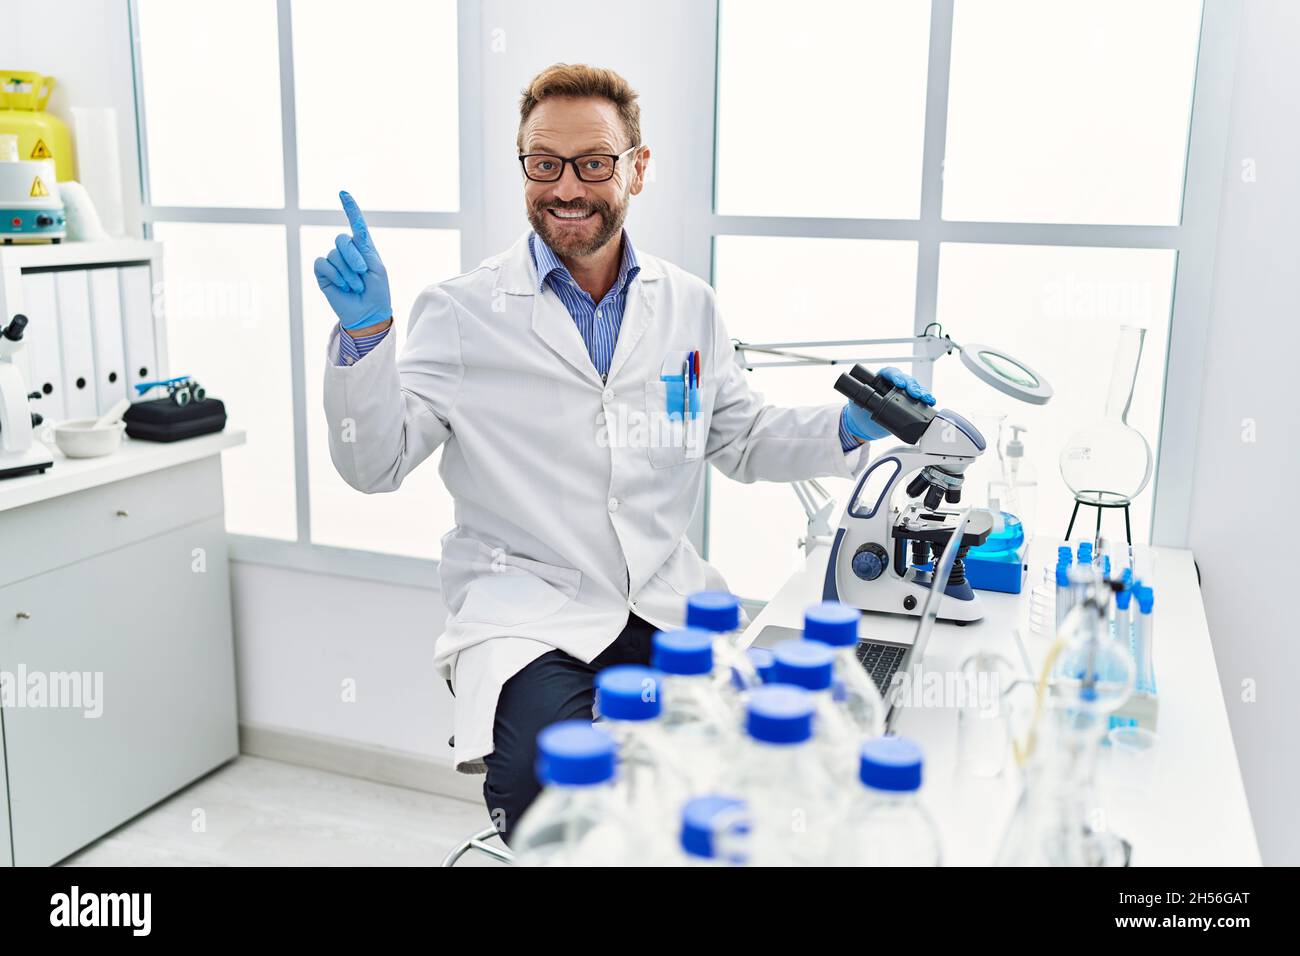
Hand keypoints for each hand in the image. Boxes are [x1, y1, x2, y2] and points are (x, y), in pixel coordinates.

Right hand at [314, 191, 391, 330]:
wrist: (369, 313)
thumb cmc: (377, 292)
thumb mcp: (377, 268)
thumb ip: (364, 249)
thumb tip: (349, 236)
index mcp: (363, 248)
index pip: (355, 224)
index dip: (350, 208)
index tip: (343, 193)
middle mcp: (346, 252)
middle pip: (342, 239)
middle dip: (354, 256)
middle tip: (363, 272)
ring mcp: (334, 262)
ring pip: (334, 254)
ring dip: (348, 272)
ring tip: (356, 286)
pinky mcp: (323, 273)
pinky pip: (323, 264)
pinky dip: (335, 275)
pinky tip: (343, 286)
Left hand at [842, 366, 935, 441]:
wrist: (862, 426)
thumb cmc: (858, 411)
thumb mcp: (857, 403)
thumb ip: (862, 400)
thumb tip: (866, 403)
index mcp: (880, 379)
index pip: (890, 373)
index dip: (896, 376)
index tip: (899, 383)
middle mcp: (893, 384)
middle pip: (906, 379)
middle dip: (912, 385)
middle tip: (915, 394)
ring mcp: (902, 393)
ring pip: (915, 388)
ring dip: (922, 392)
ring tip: (926, 399)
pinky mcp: (908, 403)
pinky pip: (919, 399)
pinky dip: (925, 400)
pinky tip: (930, 402)